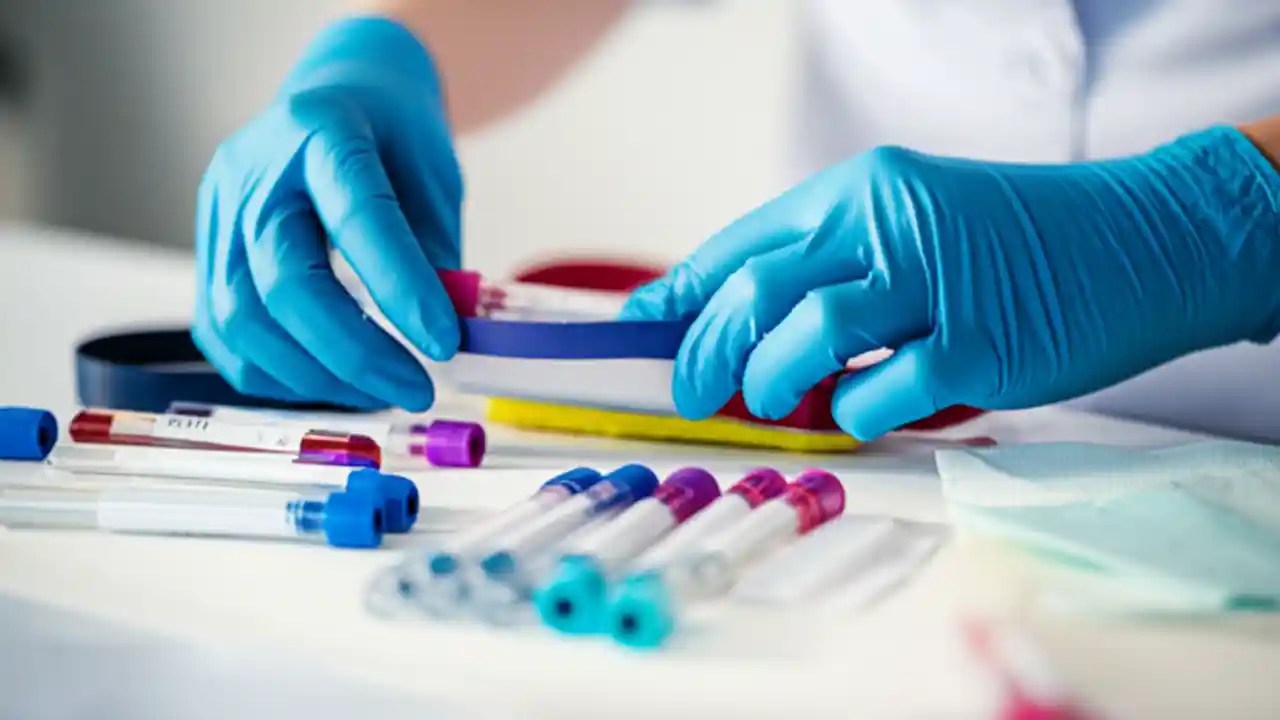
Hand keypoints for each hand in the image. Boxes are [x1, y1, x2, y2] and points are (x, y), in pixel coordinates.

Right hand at [194, 17, 461, 410]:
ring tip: (378, 392)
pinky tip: (331, 382)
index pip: (356, 217)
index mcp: (323, 130)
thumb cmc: (395, 136)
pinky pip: (222, 332)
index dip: (400, 289)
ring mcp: (218, 210)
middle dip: (354, 353)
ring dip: (315, 376)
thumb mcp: (434, 178)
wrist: (339, 93)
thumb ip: (435, 255)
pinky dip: (276, 374)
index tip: (443, 344)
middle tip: (415, 389)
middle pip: (284, 281)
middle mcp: (256, 170)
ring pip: (241, 318)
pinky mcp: (206, 250)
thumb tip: (440, 341)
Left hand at [621, 127, 1279, 438]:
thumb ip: (838, 269)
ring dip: (769, 383)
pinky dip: (852, 418)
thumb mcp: (917, 227)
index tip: (641, 329)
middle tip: (691, 392)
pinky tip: (859, 418)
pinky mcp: (977, 345)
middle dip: (706, 350)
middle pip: (758, 290)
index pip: (746, 243)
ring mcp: (935, 283)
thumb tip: (747, 330)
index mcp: (864, 191)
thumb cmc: (1020, 245)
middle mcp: (889, 225)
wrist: (1140, 242)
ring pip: (805, 335)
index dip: (682, 293)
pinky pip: (878, 395)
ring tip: (769, 406)